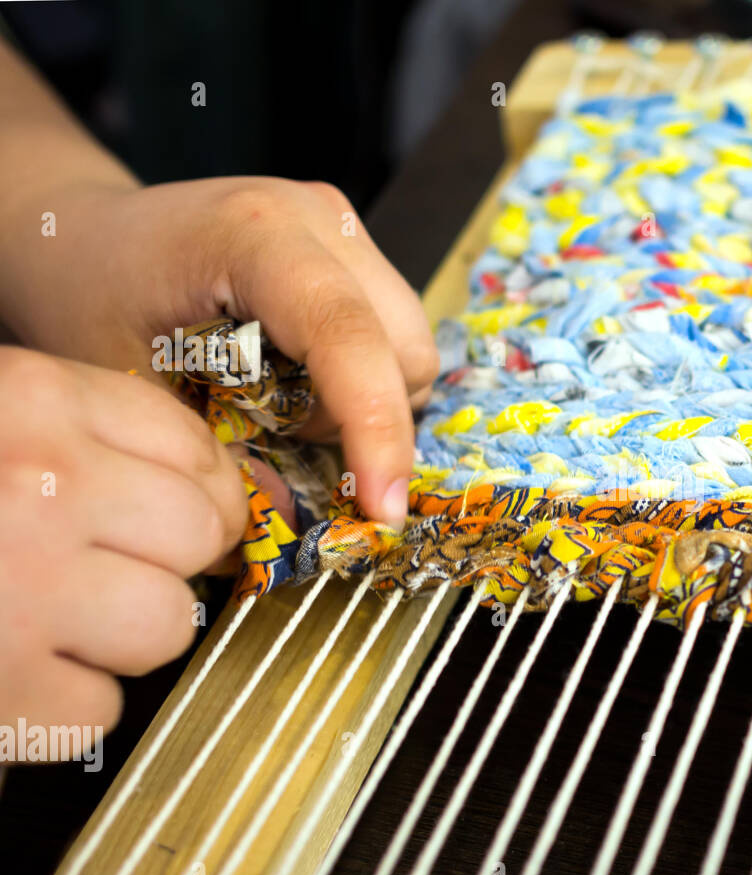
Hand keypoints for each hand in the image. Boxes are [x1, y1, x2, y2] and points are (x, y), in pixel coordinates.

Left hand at [0, 177, 437, 529]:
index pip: (349, 335)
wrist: (81, 237)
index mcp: (254, 235)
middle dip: (364, 417)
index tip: (381, 507)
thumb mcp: (131, 390)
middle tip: (279, 431)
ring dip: (365, 401)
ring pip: (412, 349)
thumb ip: (217, 455)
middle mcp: (318, 219)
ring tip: (282, 399)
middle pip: (404, 349)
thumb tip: (297, 519)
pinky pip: (395, 337)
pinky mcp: (356, 249)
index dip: (376, 427)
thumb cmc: (92, 299)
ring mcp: (344, 228)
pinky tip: (297, 375)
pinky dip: (362, 380)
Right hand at [0, 347, 246, 753]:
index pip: (189, 447)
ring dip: (123, 636)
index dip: (199, 489)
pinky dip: (62, 706)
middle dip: (166, 559)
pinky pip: (98, 710)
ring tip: (52, 621)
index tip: (184, 514)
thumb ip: (84, 438)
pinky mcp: (3, 694)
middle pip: (196, 534)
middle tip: (110, 568)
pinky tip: (11, 671)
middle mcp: (37, 489)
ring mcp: (23, 594)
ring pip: (167, 625)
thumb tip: (225, 487)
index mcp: (29, 403)